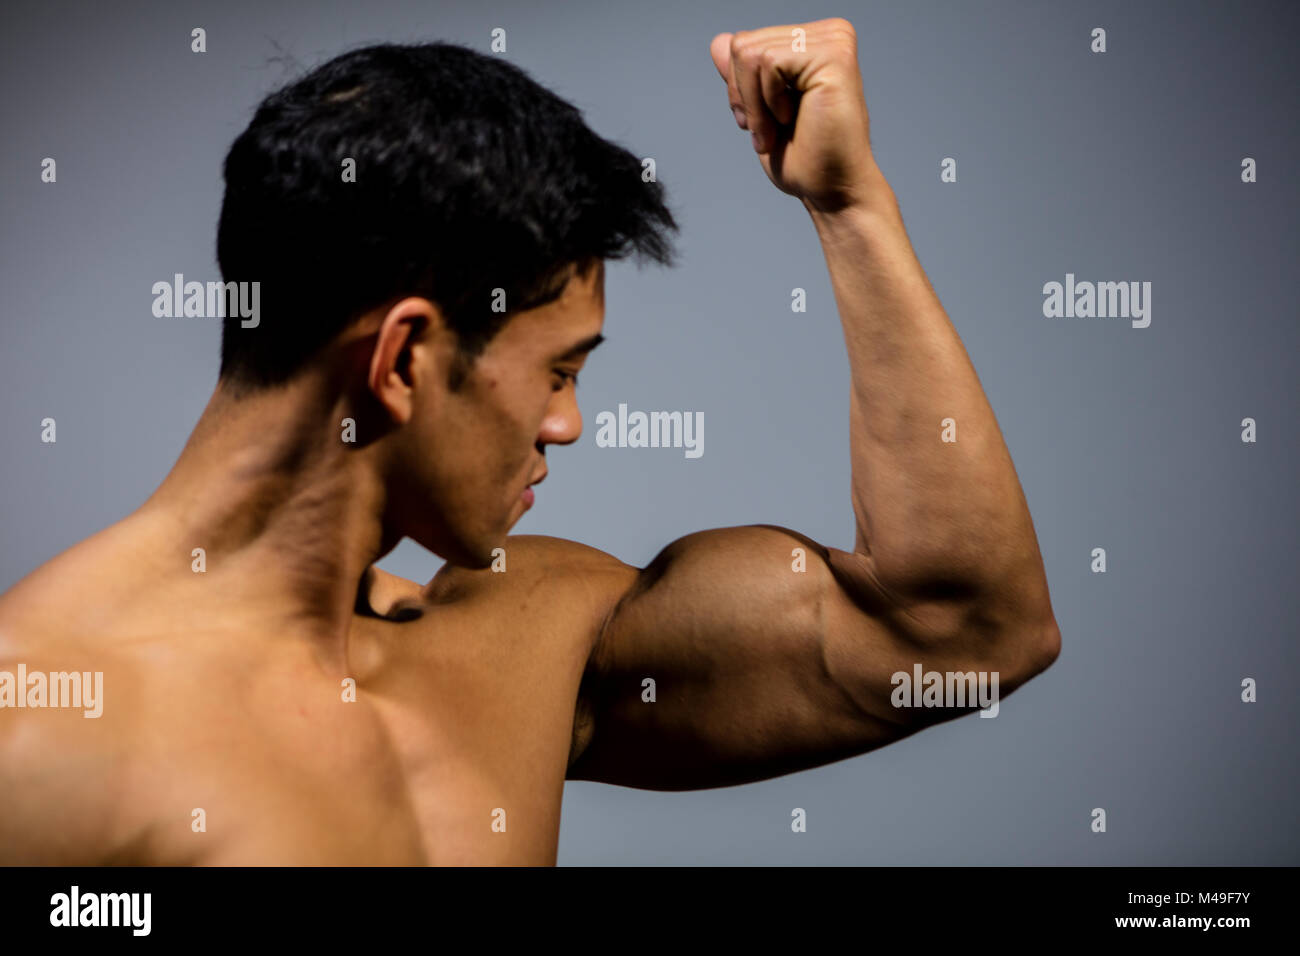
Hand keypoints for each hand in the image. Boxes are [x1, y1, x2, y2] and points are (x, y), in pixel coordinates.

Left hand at [709, 18, 881, 212]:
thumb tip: (720, 41)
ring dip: (755, 106)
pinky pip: (768, 62)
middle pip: (742, 45)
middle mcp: (827, 34)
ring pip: (751, 54)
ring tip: (778, 129)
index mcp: (811, 43)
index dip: (738, 90)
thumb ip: (743, 73)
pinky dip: (767, 102)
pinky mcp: (834, 56)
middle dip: (744, 98)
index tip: (758, 123)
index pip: (743, 43)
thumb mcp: (758, 109)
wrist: (832, 189)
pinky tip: (790, 119)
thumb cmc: (804, 158)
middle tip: (767, 131)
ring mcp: (834, 41)